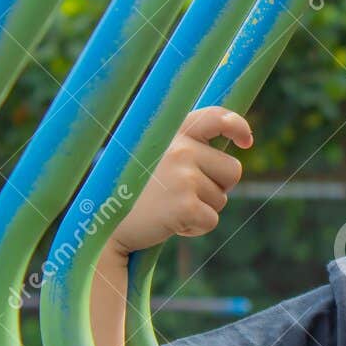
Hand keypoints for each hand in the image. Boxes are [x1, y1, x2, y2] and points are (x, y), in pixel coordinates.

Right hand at [110, 107, 252, 253]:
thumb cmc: (132, 191)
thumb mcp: (154, 157)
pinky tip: (169, 223)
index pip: (217, 117)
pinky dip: (195, 228)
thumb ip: (187, 147)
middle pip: (232, 170)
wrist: (100, 225)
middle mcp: (181, 149)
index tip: (246, 142)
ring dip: (202, 208)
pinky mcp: (185, 205)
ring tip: (168, 207)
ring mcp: (183, 176)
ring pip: (221, 198)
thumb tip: (234, 146)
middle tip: (183, 193)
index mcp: (173, 132)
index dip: (238, 127)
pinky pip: (211, 220)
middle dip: (217, 186)